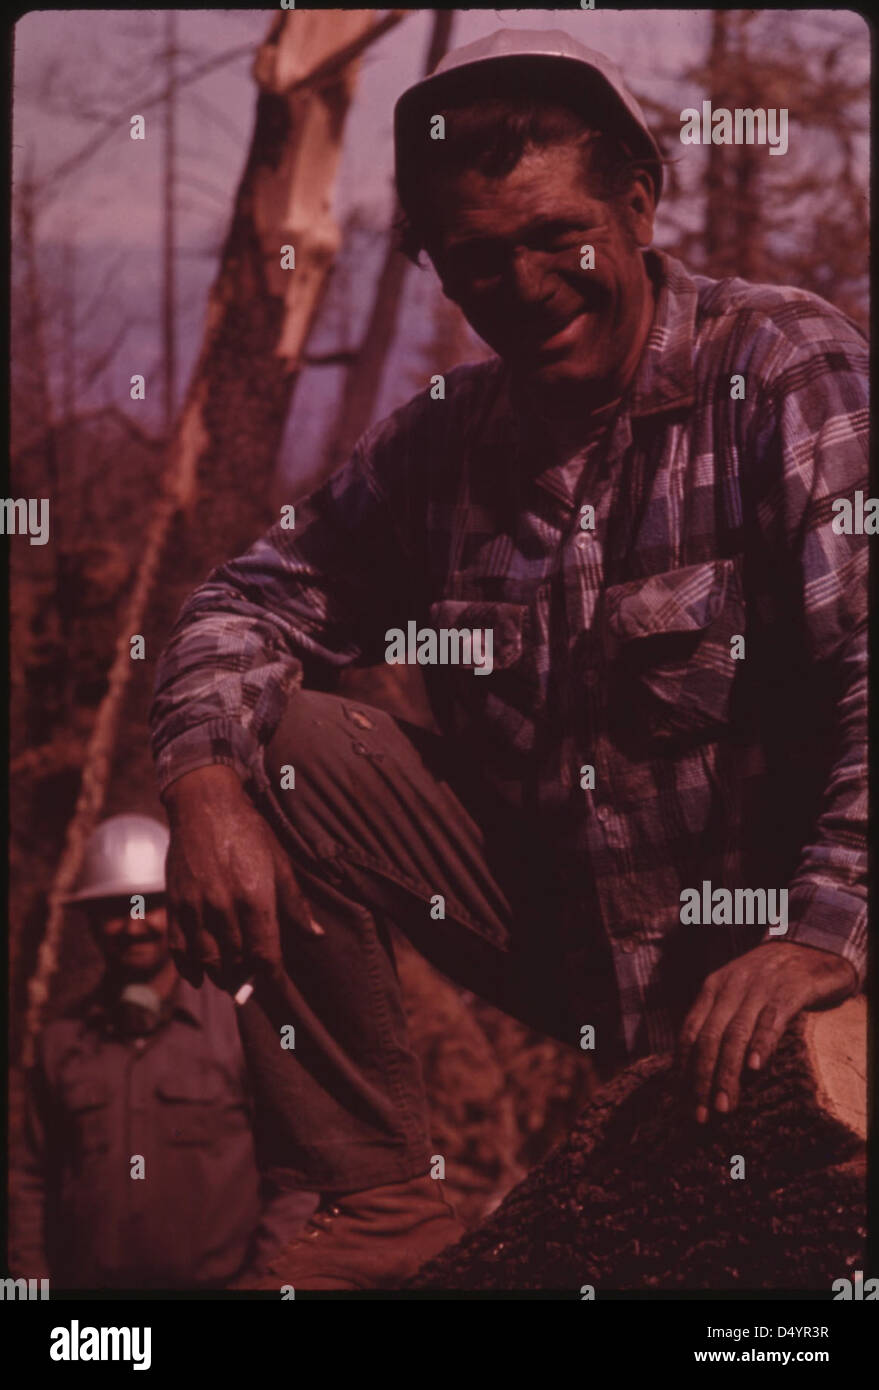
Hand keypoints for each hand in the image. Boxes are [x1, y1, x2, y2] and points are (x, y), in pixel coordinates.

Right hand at [162, 764, 321, 989]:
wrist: (204, 805)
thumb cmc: (248, 831)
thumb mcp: (280, 863)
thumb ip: (295, 904)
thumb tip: (315, 936)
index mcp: (255, 898)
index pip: (265, 954)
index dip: (272, 978)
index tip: (278, 988)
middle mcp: (225, 907)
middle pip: (236, 962)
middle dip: (246, 977)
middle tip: (253, 980)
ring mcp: (196, 907)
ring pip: (208, 960)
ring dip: (220, 975)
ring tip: (230, 977)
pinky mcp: (175, 904)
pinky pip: (178, 948)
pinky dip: (188, 968)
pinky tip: (199, 975)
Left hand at [677, 942, 856, 1121]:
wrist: (811, 948)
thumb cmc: (770, 979)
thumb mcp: (737, 993)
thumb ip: (720, 1020)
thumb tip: (701, 1067)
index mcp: (712, 988)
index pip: (690, 1031)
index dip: (684, 1067)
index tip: (682, 1101)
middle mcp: (731, 987)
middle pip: (709, 1038)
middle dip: (702, 1079)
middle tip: (702, 1115)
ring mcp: (759, 988)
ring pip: (735, 1035)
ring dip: (727, 1073)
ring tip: (724, 1105)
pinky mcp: (789, 990)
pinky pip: (771, 1020)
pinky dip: (761, 1044)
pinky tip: (755, 1068)